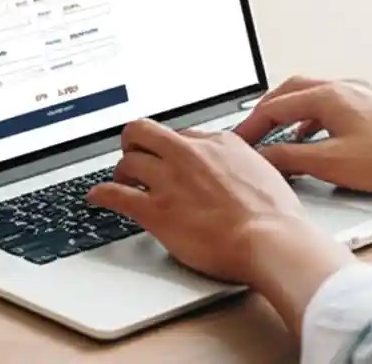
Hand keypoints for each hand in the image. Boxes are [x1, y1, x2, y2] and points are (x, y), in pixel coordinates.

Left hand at [86, 119, 352, 286]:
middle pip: (145, 132)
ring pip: (128, 160)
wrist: (271, 239)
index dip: (172, 148)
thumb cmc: (275, 215)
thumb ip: (243, 164)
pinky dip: (100, 194)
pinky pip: (115, 194)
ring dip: (121, 171)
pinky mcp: (155, 210)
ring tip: (122, 181)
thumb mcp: (265, 171)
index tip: (168, 156)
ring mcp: (170, 180)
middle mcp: (189, 154)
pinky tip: (96, 198)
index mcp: (218, 143)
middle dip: (134, 141)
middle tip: (133, 154)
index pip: (182, 134)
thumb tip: (239, 168)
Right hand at [234, 76, 371, 193]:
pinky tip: (314, 138)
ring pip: (312, 95)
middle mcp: (342, 87)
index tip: (236, 143)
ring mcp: (359, 94)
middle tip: (250, 132)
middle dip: (266, 112)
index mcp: (327, 96)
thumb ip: (290, 159)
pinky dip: (312, 118)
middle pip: (290, 91)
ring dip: (289, 114)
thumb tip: (261, 158)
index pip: (274, 107)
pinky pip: (331, 104)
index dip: (250, 127)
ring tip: (276, 136)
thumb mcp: (331, 164)